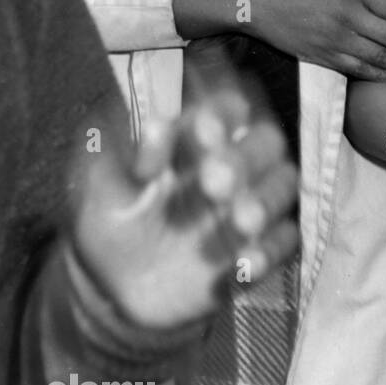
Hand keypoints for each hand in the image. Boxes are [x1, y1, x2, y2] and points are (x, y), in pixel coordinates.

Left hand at [72, 87, 297, 330]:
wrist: (113, 285)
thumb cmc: (108, 212)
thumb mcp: (100, 182)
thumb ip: (129, 153)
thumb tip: (157, 123)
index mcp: (198, 125)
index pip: (227, 100)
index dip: (222, 110)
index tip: (203, 129)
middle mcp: (236, 152)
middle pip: (266, 138)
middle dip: (245, 157)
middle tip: (214, 180)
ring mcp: (254, 196)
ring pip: (284, 183)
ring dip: (266, 199)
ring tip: (241, 221)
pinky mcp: (262, 242)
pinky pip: (285, 242)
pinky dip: (271, 251)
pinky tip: (245, 265)